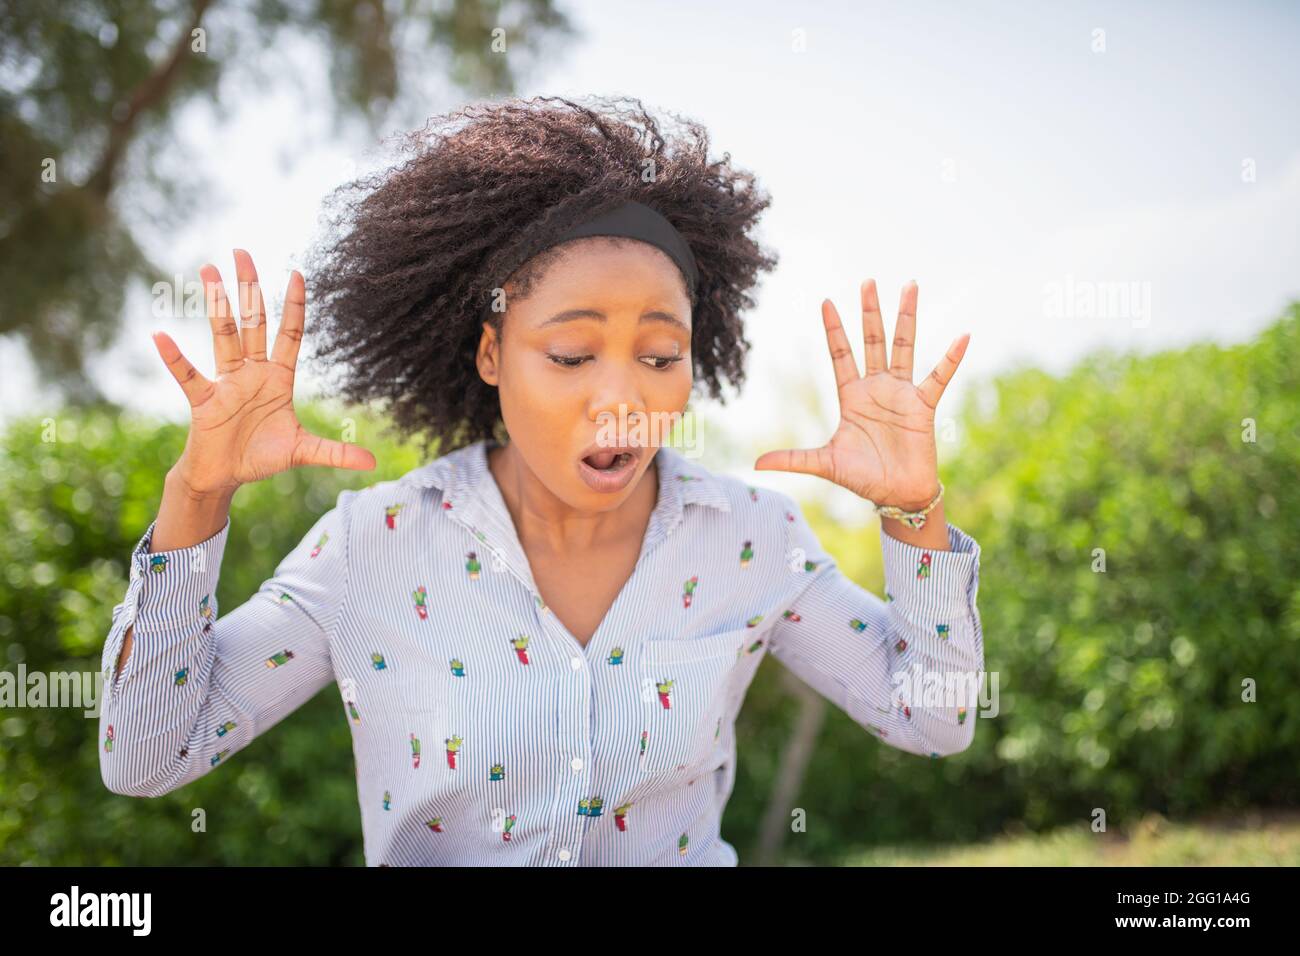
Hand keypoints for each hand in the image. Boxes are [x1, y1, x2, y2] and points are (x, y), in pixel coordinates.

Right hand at [153, 249, 375, 497]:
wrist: (226, 476)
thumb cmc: (261, 456)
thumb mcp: (302, 452)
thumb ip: (335, 452)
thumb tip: (372, 462)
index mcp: (278, 378)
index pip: (289, 334)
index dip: (294, 307)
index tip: (297, 273)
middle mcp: (252, 372)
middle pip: (252, 322)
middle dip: (249, 288)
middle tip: (242, 251)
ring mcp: (226, 382)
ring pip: (223, 336)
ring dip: (216, 305)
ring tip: (208, 270)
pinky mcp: (204, 400)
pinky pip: (189, 375)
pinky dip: (174, 358)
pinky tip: (160, 336)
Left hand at [754, 279, 968, 508]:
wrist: (896, 495)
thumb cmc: (863, 478)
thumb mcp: (825, 464)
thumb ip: (794, 459)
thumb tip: (756, 463)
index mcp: (852, 397)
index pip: (841, 355)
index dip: (834, 330)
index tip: (826, 302)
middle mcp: (876, 388)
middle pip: (872, 341)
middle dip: (869, 312)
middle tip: (867, 282)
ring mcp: (901, 393)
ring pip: (904, 347)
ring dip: (906, 317)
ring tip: (910, 286)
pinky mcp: (923, 405)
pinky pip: (939, 377)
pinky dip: (951, 358)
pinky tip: (963, 336)